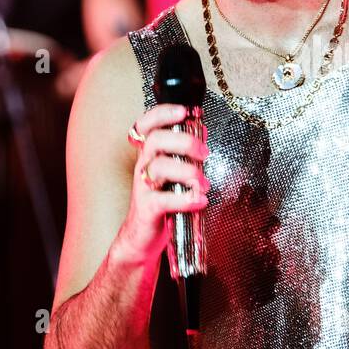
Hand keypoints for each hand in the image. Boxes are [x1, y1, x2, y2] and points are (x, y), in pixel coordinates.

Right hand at [112, 104, 209, 268]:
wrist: (143, 236)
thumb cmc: (162, 201)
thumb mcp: (174, 173)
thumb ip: (186, 153)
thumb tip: (202, 131)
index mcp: (150, 154)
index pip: (146, 125)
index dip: (162, 113)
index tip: (183, 111)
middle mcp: (144, 166)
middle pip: (156, 141)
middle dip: (184, 141)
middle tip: (204, 153)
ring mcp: (144, 187)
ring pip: (159, 167)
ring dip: (188, 171)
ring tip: (203, 182)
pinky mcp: (148, 209)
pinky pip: (163, 199)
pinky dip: (185, 199)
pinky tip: (200, 200)